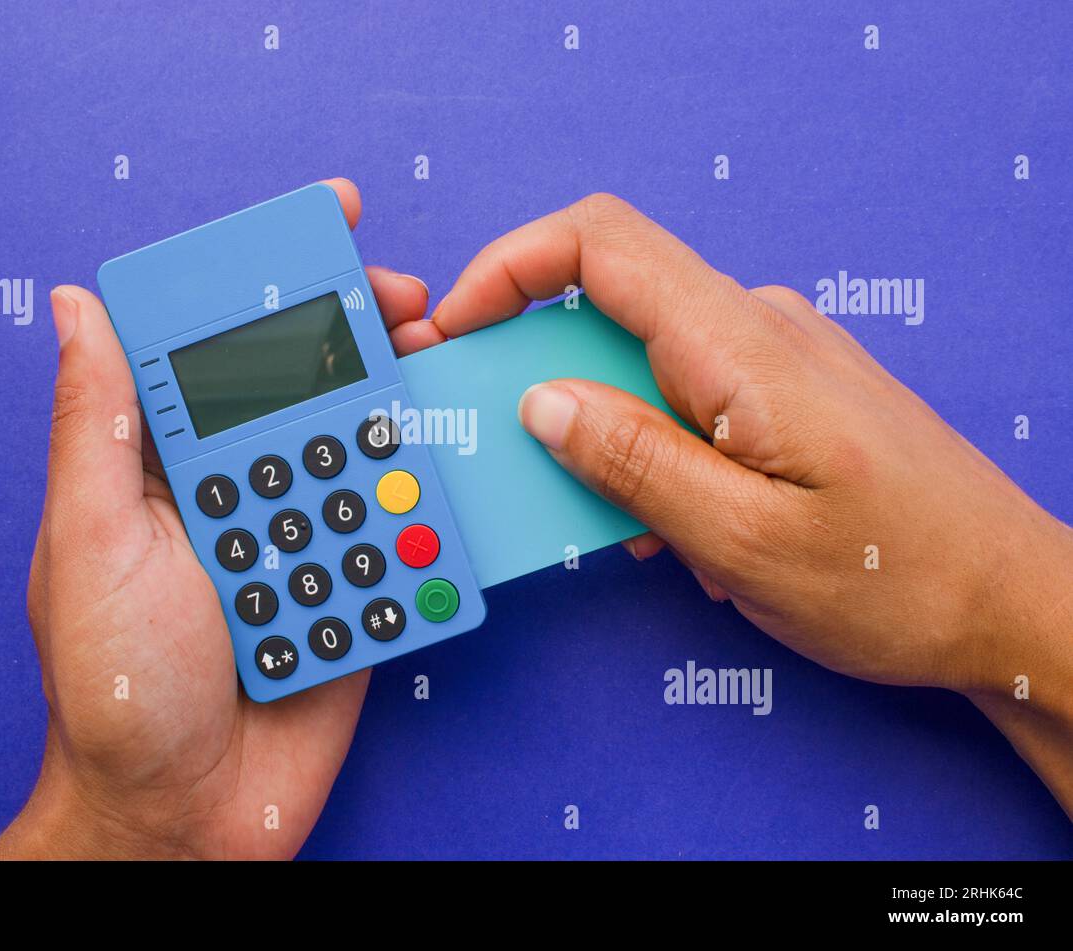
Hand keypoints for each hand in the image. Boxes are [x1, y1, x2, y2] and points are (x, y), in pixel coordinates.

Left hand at [0, 179, 434, 858]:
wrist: (186, 817)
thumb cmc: (116, 689)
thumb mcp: (94, 543)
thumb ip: (97, 428)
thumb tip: (74, 305)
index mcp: (164, 466)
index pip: (214, 346)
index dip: (266, 277)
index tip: (325, 223)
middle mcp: (236, 491)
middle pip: (305, 385)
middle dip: (358, 329)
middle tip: (408, 299)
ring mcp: (301, 539)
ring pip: (363, 448)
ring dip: (405, 400)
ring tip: (442, 363)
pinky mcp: (356, 590)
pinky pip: (401, 530)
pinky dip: (433, 495)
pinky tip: (459, 462)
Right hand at [398, 193, 1072, 815]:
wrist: (1011, 602)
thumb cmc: (899, 581)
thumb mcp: (744, 543)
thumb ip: (634, 463)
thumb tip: (542, 402)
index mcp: (740, 346)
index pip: (600, 244)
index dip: (506, 268)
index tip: (454, 331)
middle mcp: (756, 328)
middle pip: (607, 302)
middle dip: (535, 369)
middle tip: (509, 456)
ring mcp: (774, 358)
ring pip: (640, 357)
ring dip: (597, 424)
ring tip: (619, 522)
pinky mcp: (783, 393)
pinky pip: (683, 392)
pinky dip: (645, 442)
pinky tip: (671, 522)